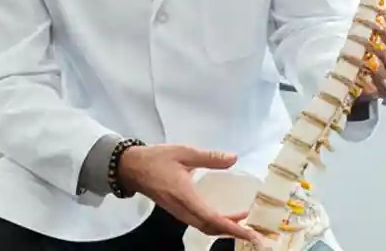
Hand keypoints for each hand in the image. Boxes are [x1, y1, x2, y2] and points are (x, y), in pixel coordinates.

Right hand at [116, 143, 266, 245]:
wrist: (132, 168)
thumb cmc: (157, 159)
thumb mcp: (184, 153)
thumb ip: (209, 157)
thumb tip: (233, 158)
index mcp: (185, 197)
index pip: (212, 218)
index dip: (233, 227)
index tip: (250, 231)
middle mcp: (183, 209)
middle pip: (210, 228)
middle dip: (233, 231)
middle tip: (254, 230)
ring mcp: (179, 212)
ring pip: (204, 227)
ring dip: (223, 228)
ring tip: (243, 224)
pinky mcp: (177, 210)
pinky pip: (198, 222)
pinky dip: (214, 223)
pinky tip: (224, 216)